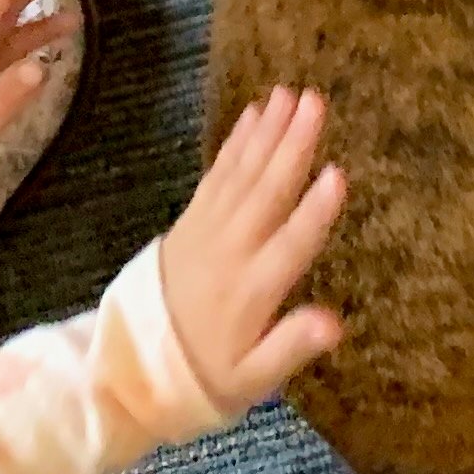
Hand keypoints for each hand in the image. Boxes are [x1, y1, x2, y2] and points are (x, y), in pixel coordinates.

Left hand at [158, 86, 348, 412]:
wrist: (134, 364)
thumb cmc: (207, 374)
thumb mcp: (249, 379)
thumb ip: (289, 347)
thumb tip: (334, 324)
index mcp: (251, 292)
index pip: (289, 247)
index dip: (314, 213)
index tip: (338, 174)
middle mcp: (231, 252)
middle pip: (266, 193)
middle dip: (292, 147)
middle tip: (315, 103)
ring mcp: (208, 230)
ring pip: (242, 174)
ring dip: (267, 133)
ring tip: (290, 94)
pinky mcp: (192, 220)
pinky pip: (217, 174)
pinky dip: (235, 142)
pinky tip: (253, 114)